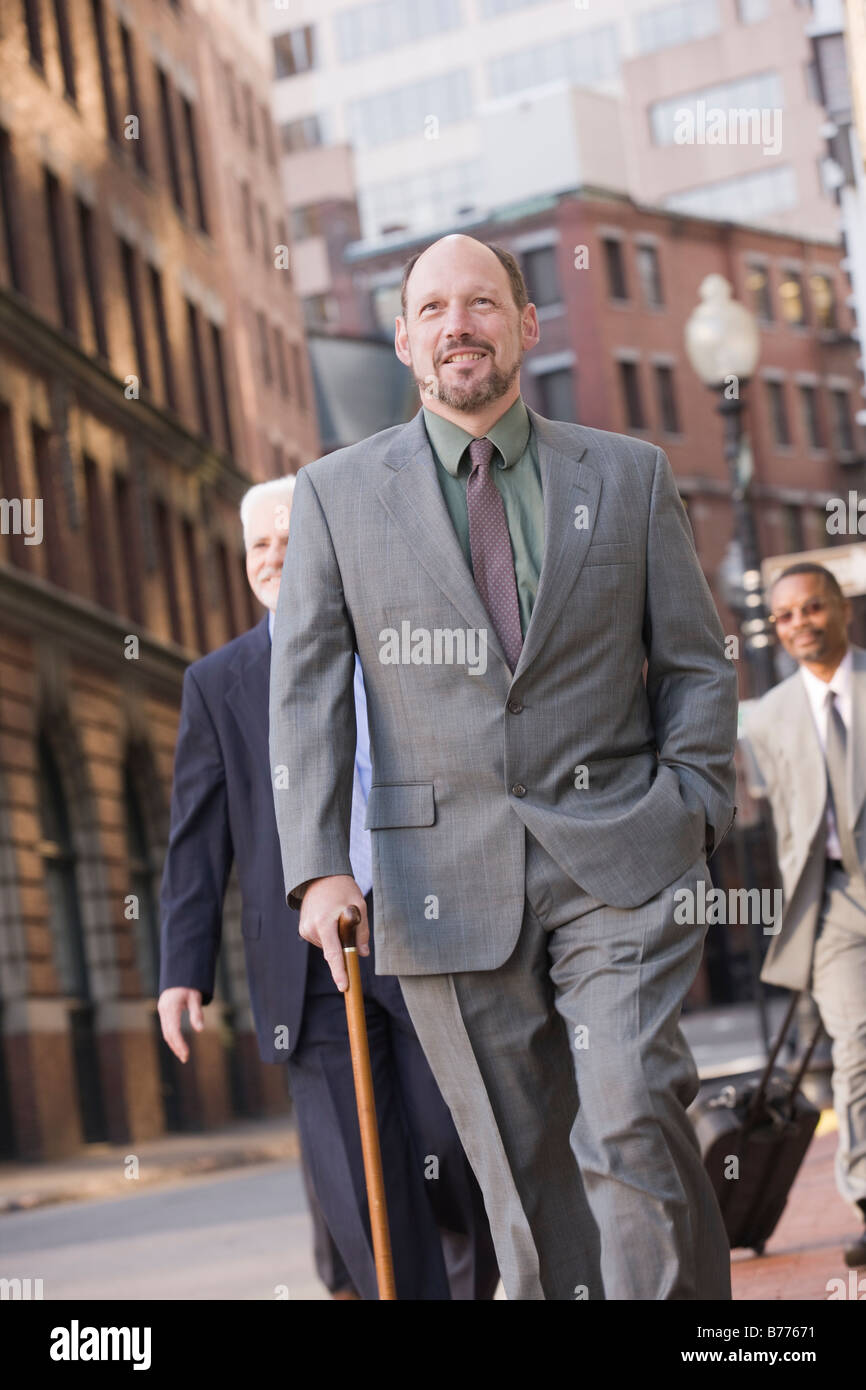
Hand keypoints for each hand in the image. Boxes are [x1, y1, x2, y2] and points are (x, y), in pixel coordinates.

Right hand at [157, 987, 203, 1062]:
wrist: (179, 974)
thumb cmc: (189, 985)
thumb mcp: (196, 997)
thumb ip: (197, 1013)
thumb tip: (200, 1030)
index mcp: (171, 1007)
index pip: (174, 1030)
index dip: (179, 1043)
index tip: (186, 1054)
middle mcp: (164, 1010)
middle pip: (168, 1033)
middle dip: (176, 1047)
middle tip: (186, 1058)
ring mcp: (162, 1011)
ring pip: (166, 1032)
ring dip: (173, 1044)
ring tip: (183, 1055)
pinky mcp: (163, 1012)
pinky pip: (166, 1028)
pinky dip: (172, 1037)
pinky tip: (178, 1045)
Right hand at [299, 875, 368, 991]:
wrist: (320, 876)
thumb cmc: (342, 888)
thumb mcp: (359, 905)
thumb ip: (361, 931)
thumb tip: (363, 954)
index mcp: (324, 922)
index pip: (333, 954)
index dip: (339, 972)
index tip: (344, 987)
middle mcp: (311, 928)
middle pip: (333, 951)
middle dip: (344, 945)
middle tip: (349, 923)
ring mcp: (305, 929)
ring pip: (328, 946)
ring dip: (337, 938)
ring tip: (337, 915)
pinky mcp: (303, 929)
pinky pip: (322, 941)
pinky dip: (330, 935)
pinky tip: (330, 918)